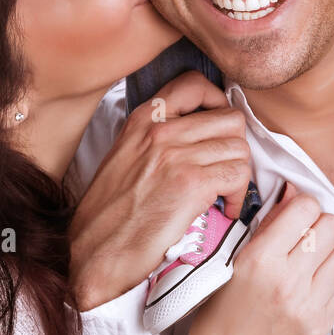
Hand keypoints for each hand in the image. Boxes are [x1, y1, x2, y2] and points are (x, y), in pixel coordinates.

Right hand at [67, 72, 251, 310]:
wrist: (94, 251)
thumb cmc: (109, 212)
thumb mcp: (126, 154)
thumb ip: (157, 135)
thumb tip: (198, 130)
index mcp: (143, 117)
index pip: (195, 83)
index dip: (218, 103)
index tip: (218, 130)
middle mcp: (160, 129)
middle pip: (229, 119)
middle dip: (234, 147)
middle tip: (225, 169)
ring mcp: (175, 154)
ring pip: (239, 148)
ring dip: (239, 174)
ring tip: (224, 193)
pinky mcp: (191, 184)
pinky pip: (238, 175)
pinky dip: (238, 195)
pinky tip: (224, 209)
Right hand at [181, 184, 333, 334]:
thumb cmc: (222, 311)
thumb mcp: (234, 261)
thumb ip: (268, 226)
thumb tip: (295, 193)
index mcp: (260, 259)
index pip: (306, 208)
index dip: (304, 208)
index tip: (298, 219)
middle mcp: (286, 280)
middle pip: (333, 227)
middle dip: (322, 228)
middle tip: (308, 241)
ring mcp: (306, 306)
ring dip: (331, 256)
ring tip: (312, 266)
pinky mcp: (320, 327)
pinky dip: (332, 285)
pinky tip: (311, 291)